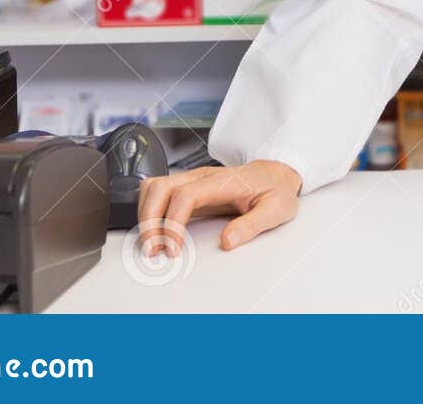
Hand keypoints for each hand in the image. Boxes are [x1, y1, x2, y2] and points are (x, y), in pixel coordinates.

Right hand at [137, 160, 301, 254]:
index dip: (174, 222)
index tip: (174, 248)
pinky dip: (149, 210)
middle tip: (154, 249)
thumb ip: (252, 225)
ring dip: (146, 214)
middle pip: (161, 188)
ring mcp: (193, 180)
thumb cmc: (275, 189)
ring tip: (152, 243)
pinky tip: (155, 230)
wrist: (276, 174)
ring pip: (154, 186)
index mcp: (223, 181)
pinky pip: (158, 192)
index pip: (186, 195)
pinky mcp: (189, 187)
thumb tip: (228, 241)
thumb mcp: (276, 210)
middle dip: (150, 220)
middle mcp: (203, 177)